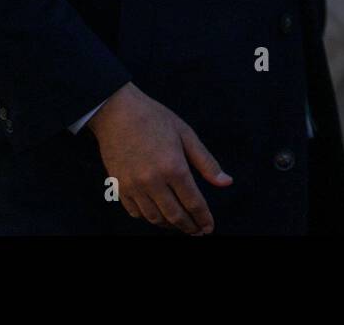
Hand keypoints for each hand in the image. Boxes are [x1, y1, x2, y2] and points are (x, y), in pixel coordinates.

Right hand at [86, 82, 232, 234]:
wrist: (116, 111)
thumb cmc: (154, 118)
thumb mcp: (186, 134)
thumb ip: (206, 162)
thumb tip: (227, 182)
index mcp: (174, 167)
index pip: (193, 203)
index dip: (204, 219)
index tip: (209, 228)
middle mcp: (153, 181)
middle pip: (175, 216)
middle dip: (189, 227)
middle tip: (198, 231)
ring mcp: (134, 186)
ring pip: (154, 218)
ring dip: (170, 225)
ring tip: (180, 223)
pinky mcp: (119, 186)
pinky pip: (135, 212)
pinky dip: (149, 217)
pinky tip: (158, 214)